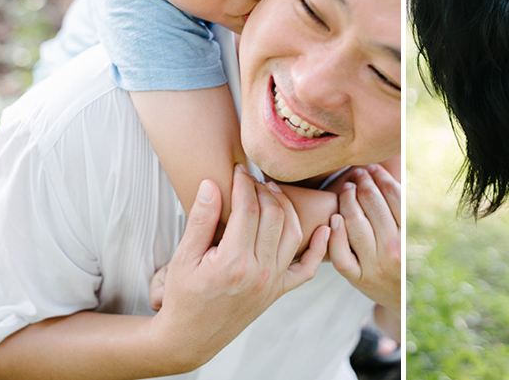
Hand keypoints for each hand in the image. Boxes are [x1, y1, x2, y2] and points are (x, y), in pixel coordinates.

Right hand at [150, 167, 329, 365]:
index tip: (239, 171)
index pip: (248, 209)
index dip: (244, 184)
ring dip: (287, 207)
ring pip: (293, 233)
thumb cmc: (183, 297)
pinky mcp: (279, 291)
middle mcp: (259, 272)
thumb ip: (201, 220)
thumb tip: (211, 184)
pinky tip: (325, 228)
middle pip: (273, 216)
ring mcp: (273, 282)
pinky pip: (307, 268)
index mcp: (233, 262)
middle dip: (263, 190)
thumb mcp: (183, 258)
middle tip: (252, 180)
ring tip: (272, 191)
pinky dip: (318, 248)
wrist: (190, 337)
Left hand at [329, 164, 400, 315]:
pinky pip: (341, 255)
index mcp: (410, 235)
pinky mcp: (358, 278)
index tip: (371, 168)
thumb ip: (400, 207)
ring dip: (347, 201)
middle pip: (373, 206)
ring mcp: (374, 265)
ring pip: (355, 225)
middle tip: (356, 174)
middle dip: (363, 184)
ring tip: (347, 189)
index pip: (394, 196)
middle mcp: (394, 250)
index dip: (380, 177)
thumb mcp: (410, 234)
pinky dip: (336, 236)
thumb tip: (382, 171)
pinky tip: (334, 219)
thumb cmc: (404, 257)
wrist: (401, 297)